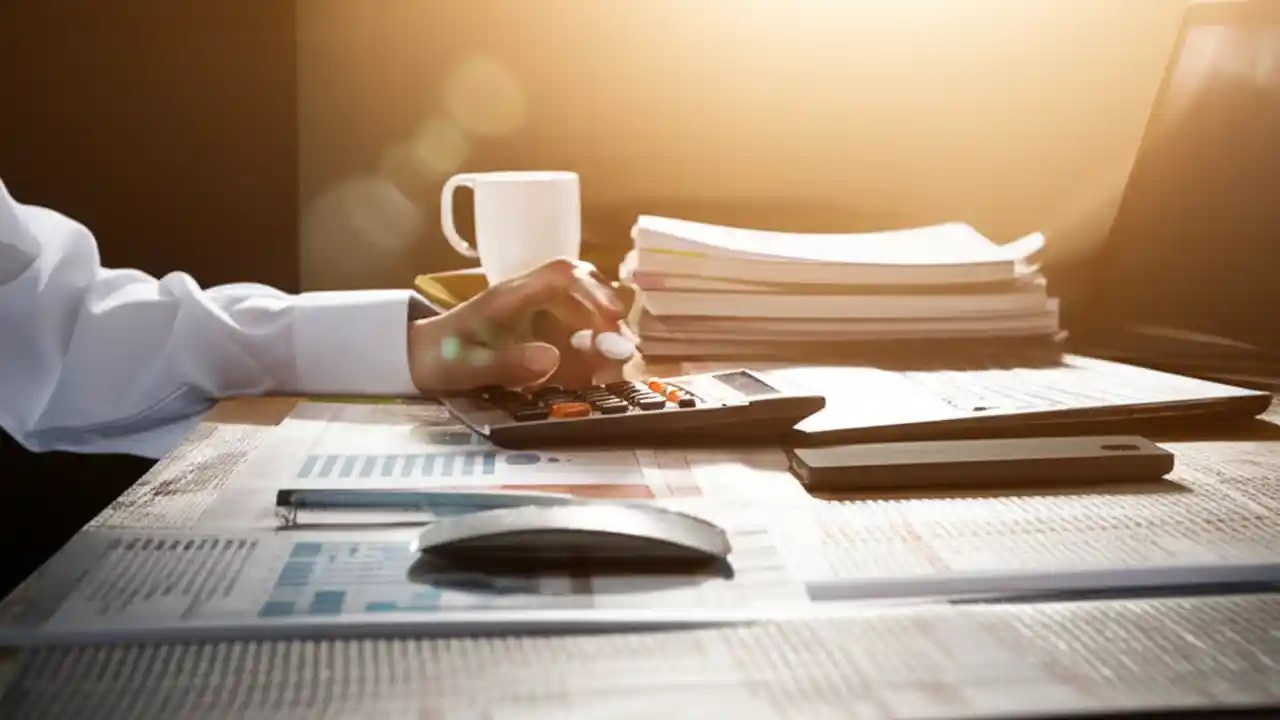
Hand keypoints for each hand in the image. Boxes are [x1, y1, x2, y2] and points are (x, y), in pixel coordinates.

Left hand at [407, 259, 627, 392]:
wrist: (417, 356)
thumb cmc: (440, 357)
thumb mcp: (468, 367)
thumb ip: (507, 363)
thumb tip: (552, 359)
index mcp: (511, 297)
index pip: (561, 275)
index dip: (592, 291)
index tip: (613, 318)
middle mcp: (527, 296)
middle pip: (579, 282)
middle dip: (605, 309)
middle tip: (621, 345)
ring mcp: (532, 309)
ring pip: (579, 302)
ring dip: (601, 326)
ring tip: (613, 358)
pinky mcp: (534, 325)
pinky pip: (571, 324)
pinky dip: (589, 341)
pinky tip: (594, 366)